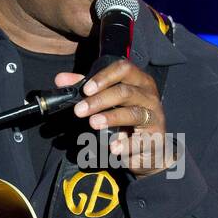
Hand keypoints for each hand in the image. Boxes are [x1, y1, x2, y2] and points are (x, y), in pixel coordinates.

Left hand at [55, 60, 175, 176]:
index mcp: (139, 81)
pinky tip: (113, 147)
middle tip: (79, 110)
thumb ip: (87, 89)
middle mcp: (149, 96)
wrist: (151, 148)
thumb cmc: (128, 120)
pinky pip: (140, 140)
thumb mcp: (110, 102)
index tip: (86, 89)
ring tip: (93, 123)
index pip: (124, 69)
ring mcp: (154, 116)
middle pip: (125, 92)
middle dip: (99, 100)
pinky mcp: (156, 138)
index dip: (104, 77)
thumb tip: (61, 79)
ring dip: (111, 118)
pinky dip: (126, 144)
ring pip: (133, 113)